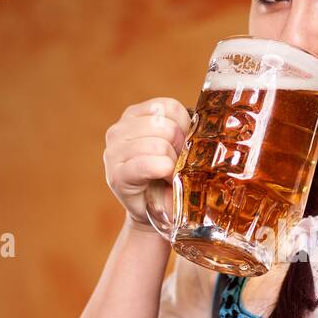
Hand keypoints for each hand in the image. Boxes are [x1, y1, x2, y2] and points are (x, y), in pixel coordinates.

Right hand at [103, 97, 190, 229]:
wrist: (157, 211)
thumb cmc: (169, 175)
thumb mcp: (175, 144)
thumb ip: (182, 128)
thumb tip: (204, 123)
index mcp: (134, 115)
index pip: (169, 107)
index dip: (185, 127)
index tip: (182, 146)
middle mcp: (119, 130)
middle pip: (166, 127)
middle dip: (179, 149)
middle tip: (176, 165)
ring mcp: (113, 152)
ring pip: (160, 145)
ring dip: (172, 165)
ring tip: (168, 175)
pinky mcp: (116, 175)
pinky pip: (150, 165)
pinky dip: (164, 173)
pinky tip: (163, 180)